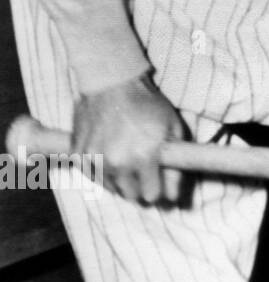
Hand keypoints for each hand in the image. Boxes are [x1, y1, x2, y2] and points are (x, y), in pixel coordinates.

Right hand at [73, 73, 185, 204]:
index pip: (152, 195)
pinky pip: (93, 178)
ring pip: (112, 189)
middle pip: (131, 195)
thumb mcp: (174, 130)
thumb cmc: (148, 105)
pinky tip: (111, 157)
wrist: (113, 84)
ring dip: (122, 180)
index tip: (160, 181)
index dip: (159, 189)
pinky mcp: (79, 156)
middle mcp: (118, 163)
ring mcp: (96, 160)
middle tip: (145, 170)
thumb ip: (175, 165)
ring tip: (129, 159)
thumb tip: (173, 197)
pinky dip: (103, 173)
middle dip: (141, 186)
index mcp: (145, 157)